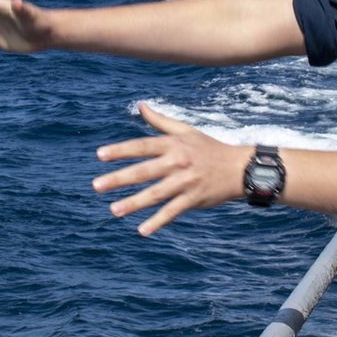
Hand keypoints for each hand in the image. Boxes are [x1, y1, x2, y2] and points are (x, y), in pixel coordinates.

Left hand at [93, 104, 248, 236]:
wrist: (240, 168)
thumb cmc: (210, 148)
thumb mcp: (186, 131)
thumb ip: (160, 121)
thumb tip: (140, 105)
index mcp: (173, 144)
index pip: (142, 146)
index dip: (121, 150)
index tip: (100, 155)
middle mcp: (178, 162)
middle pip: (144, 171)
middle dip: (119, 179)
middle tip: (96, 186)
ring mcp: (186, 181)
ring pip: (155, 194)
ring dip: (133, 203)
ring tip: (113, 210)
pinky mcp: (194, 199)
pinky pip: (172, 211)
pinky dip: (158, 221)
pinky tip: (142, 230)